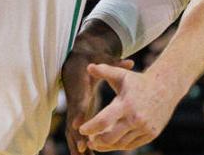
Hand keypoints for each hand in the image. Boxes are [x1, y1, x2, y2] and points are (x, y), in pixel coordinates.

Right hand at [62, 20, 125, 154]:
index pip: (79, 104)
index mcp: (80, 89)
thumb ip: (115, 64)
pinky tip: (88, 154)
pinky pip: (77, 133)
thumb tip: (130, 62)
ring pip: (73, 131)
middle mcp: (75, 102)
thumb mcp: (102, 59)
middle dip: (77, 137)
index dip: (79, 115)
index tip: (79, 127)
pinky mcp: (76, 116)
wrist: (74, 63)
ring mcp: (74, 110)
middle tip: (82, 150)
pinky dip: (81, 143)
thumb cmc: (89, 62)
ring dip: (78, 144)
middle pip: (73, 122)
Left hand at [77, 64, 180, 151]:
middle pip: (110, 137)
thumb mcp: (121, 74)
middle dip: (96, 141)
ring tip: (96, 143)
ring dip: (107, 146)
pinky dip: (120, 145)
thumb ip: (104, 71)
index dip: (90, 127)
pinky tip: (111, 143)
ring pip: (121, 144)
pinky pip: (132, 145)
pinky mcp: (151, 134)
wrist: (165, 87)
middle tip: (88, 140)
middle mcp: (136, 118)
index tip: (81, 129)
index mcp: (126, 104)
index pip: (103, 121)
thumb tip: (88, 67)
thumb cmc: (138, 81)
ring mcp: (145, 128)